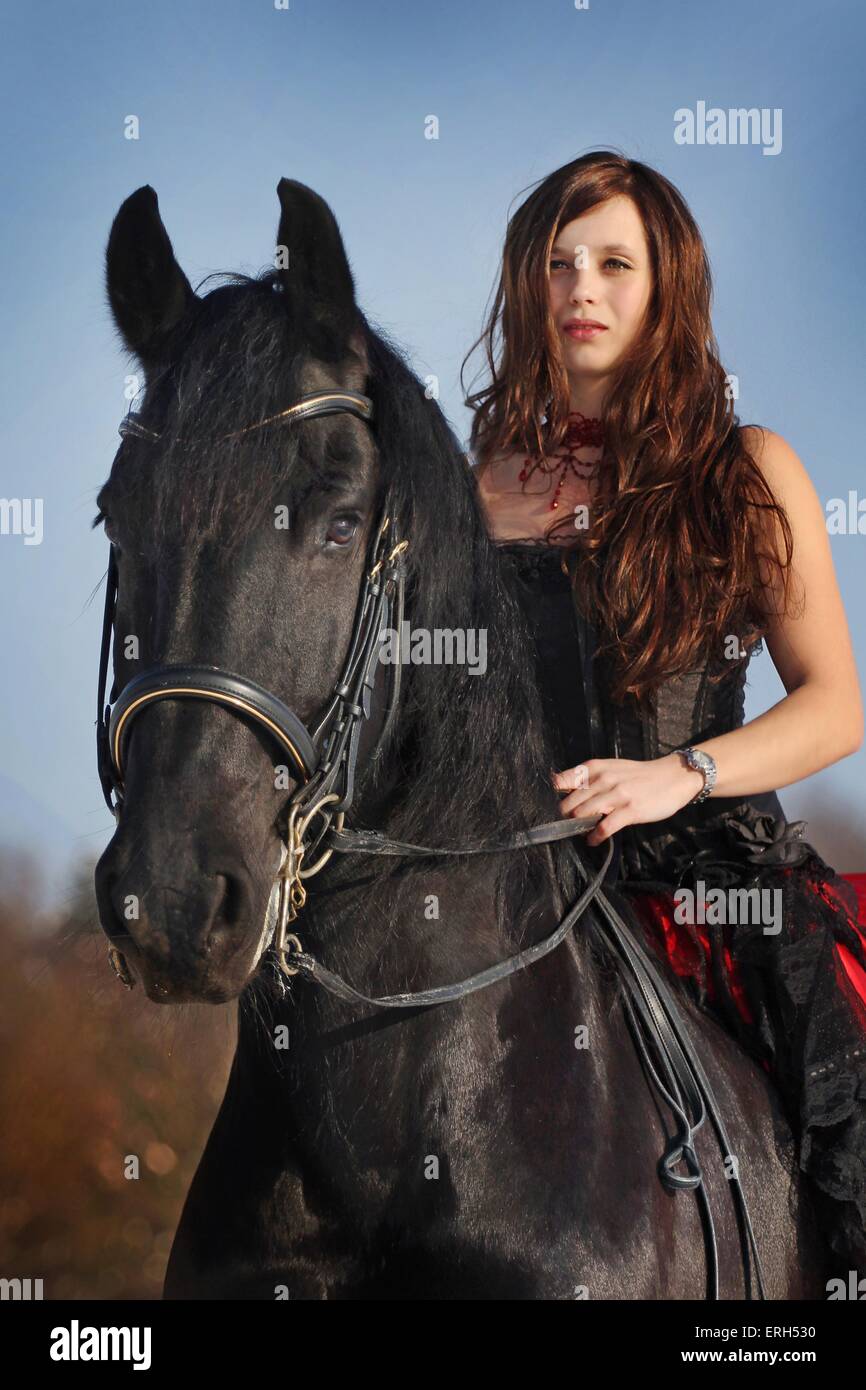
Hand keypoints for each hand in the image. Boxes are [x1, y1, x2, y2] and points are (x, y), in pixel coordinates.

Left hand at [551, 754, 705, 845]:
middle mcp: (603, 779)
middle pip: (569, 803)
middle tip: (562, 826)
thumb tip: (563, 792)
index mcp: (595, 768)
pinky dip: (594, 837)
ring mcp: (617, 795)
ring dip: (576, 827)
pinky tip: (592, 840)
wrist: (672, 777)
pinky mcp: (630, 810)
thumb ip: (589, 779)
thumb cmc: (639, 775)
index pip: (561, 781)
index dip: (550, 797)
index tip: (544, 808)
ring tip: (577, 833)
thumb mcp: (610, 768)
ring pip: (583, 814)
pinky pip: (604, 828)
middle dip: (563, 817)